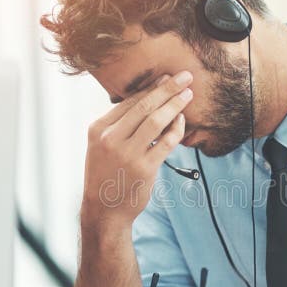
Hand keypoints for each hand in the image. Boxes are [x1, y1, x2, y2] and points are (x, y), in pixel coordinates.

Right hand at [81, 70, 192, 229]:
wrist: (104, 210)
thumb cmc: (107, 174)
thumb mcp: (101, 146)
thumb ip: (119, 125)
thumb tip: (147, 98)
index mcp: (98, 129)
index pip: (128, 102)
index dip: (151, 87)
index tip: (166, 76)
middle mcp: (110, 139)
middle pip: (144, 106)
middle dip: (166, 88)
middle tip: (184, 76)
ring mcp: (127, 154)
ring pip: (156, 121)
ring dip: (175, 105)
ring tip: (188, 94)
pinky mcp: (144, 168)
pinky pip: (165, 142)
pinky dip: (177, 129)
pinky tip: (183, 121)